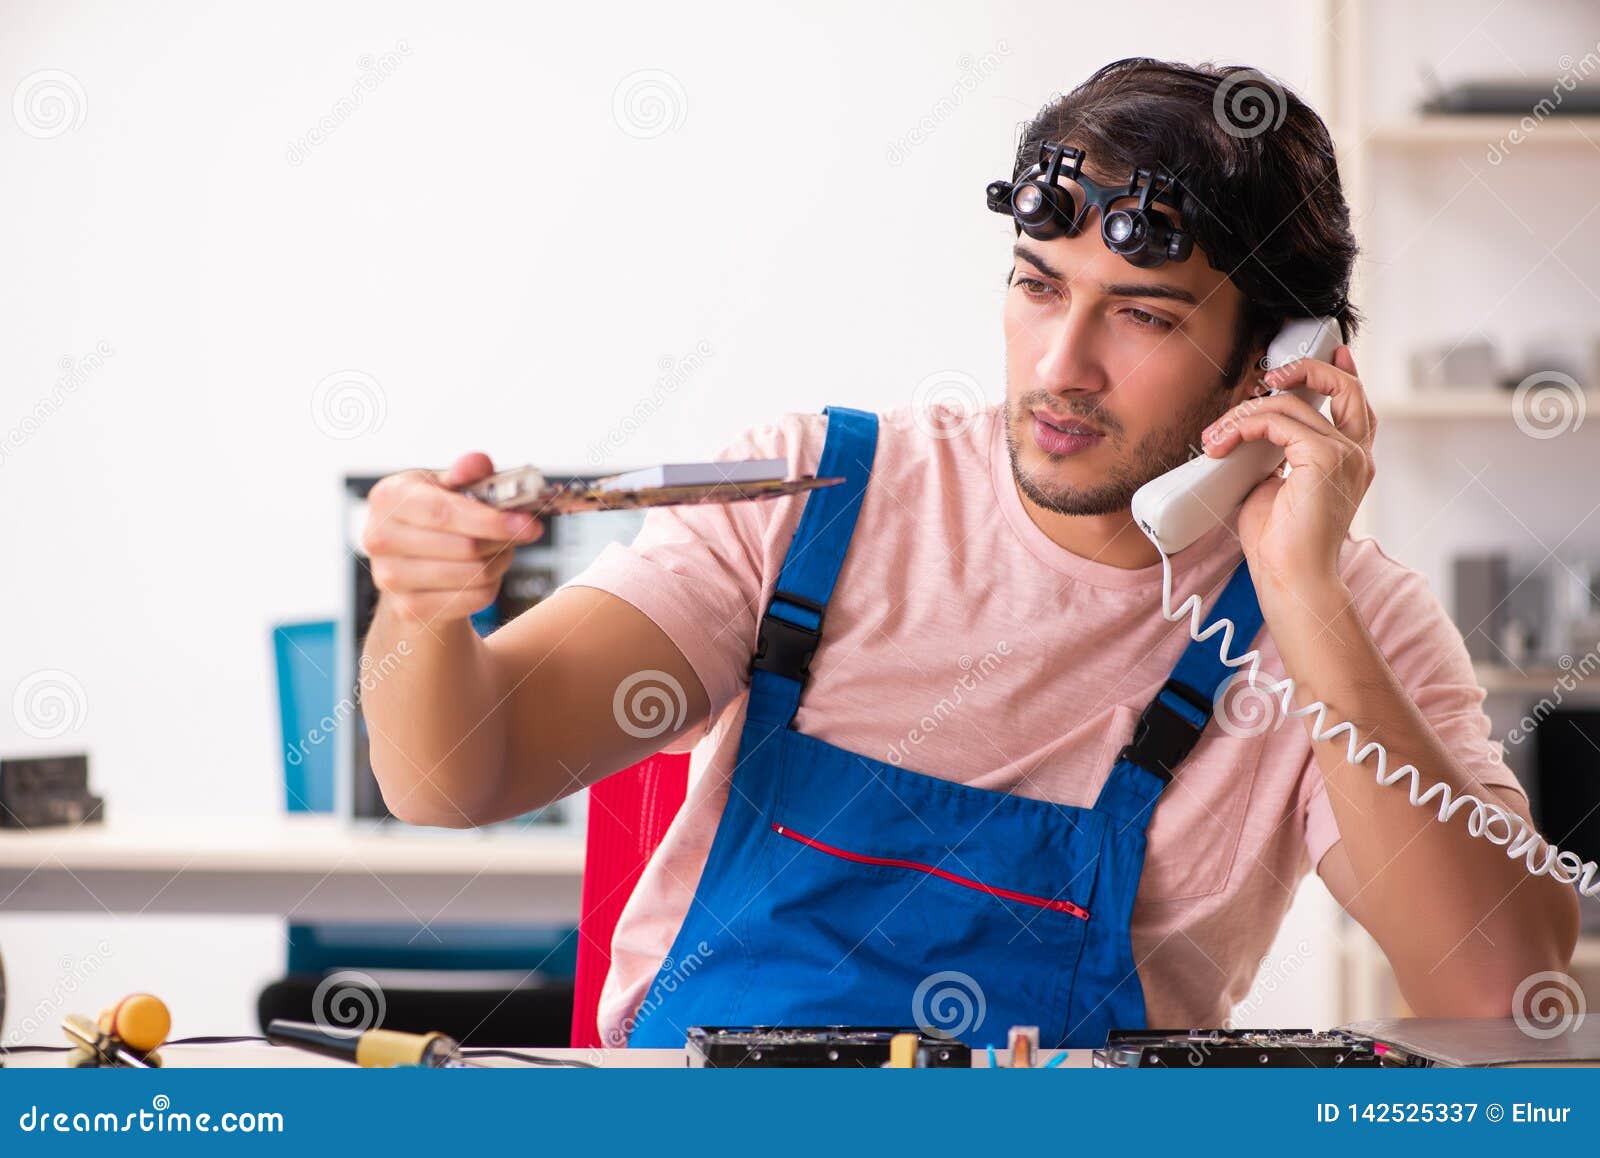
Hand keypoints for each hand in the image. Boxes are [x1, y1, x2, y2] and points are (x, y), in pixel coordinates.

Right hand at [362, 452, 544, 624]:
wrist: (409, 565)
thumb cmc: (432, 518)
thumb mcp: (446, 486)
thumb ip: (466, 472)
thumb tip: (479, 463)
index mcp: (388, 497)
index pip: (444, 513)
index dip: (491, 520)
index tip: (529, 524)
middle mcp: (380, 538)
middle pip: (465, 547)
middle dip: (503, 540)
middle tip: (522, 531)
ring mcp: (390, 578)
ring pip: (474, 575)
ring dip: (500, 561)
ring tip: (498, 549)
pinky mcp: (408, 609)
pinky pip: (473, 598)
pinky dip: (491, 585)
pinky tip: (483, 573)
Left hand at [1198, 345, 1374, 599]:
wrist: (1290, 578)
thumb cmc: (1280, 544)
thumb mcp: (1273, 486)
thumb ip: (1273, 456)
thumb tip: (1247, 436)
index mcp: (1350, 461)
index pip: (1355, 404)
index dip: (1339, 373)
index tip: (1317, 355)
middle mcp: (1355, 454)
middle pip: (1345, 386)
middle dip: (1305, 369)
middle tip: (1268, 375)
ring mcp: (1345, 454)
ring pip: (1291, 405)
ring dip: (1243, 415)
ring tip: (1216, 438)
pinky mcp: (1325, 458)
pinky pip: (1277, 421)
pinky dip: (1244, 426)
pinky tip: (1222, 444)